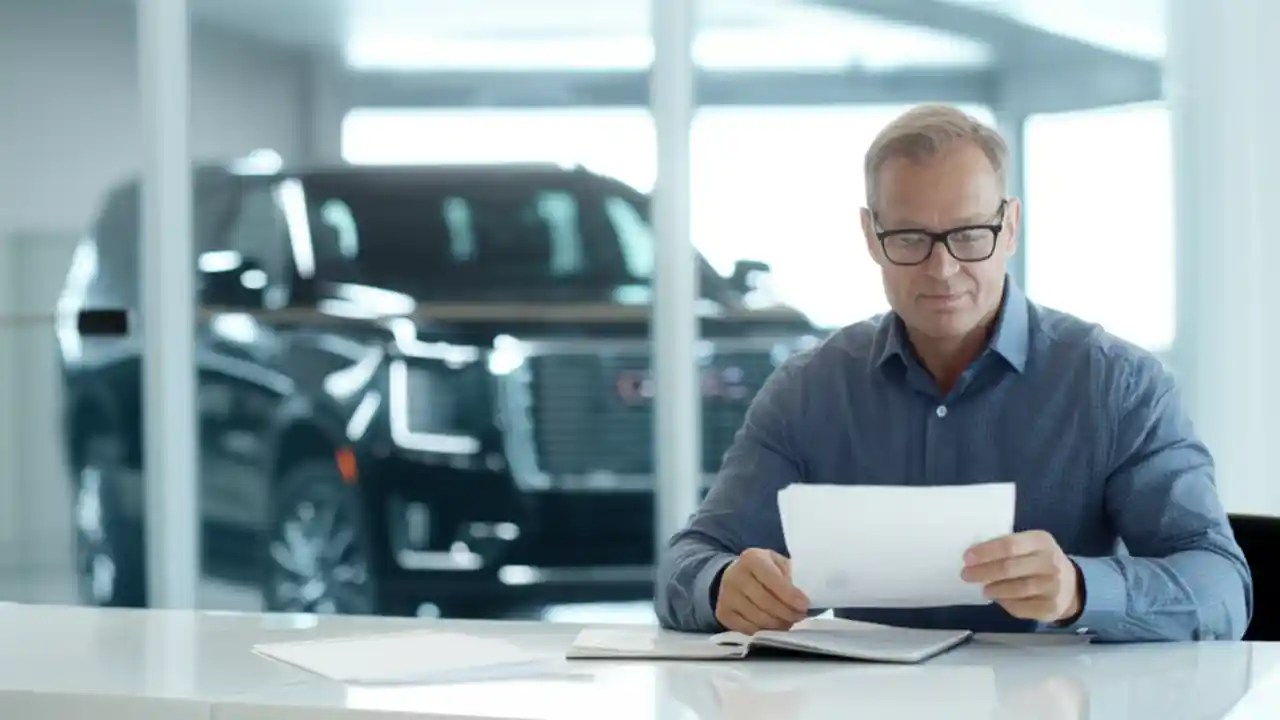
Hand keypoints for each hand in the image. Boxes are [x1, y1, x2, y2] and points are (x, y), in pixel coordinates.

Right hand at [715, 548, 809, 633]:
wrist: (734, 575)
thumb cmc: (762, 569)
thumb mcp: (776, 562)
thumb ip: (789, 575)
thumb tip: (801, 598)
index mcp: (752, 559)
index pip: (772, 579)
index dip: (789, 594)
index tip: (804, 605)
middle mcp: (735, 576)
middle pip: (765, 601)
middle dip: (786, 612)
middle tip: (799, 616)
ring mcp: (726, 596)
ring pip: (758, 618)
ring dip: (778, 624)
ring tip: (788, 622)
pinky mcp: (723, 613)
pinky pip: (748, 629)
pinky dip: (764, 631)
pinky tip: (773, 626)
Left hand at [961, 530, 1081, 623]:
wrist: (1072, 585)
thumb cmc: (1040, 560)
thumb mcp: (1031, 545)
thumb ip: (1008, 547)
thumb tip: (974, 556)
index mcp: (1042, 541)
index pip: (1009, 545)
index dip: (986, 552)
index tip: (967, 558)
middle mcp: (1050, 563)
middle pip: (1010, 568)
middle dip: (983, 571)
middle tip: (966, 575)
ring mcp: (1053, 587)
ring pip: (1015, 589)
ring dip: (994, 590)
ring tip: (984, 589)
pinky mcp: (1051, 608)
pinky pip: (1021, 607)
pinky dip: (1006, 603)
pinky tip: (999, 599)